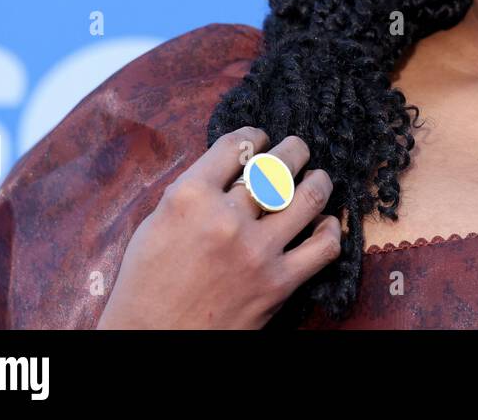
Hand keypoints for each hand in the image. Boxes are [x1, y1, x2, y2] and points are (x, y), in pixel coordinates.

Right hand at [96, 126, 341, 328]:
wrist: (151, 340)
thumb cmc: (146, 284)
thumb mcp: (157, 223)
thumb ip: (195, 192)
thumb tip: (233, 167)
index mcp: (189, 197)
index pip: (237, 146)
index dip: (255, 137)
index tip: (261, 140)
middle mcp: (226, 218)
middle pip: (278, 165)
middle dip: (294, 149)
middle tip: (297, 149)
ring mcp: (256, 251)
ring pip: (309, 197)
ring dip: (319, 181)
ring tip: (318, 178)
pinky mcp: (278, 283)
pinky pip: (323, 247)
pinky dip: (330, 230)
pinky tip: (324, 224)